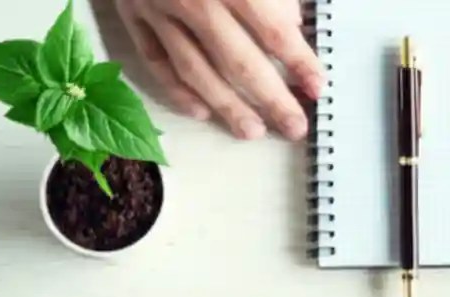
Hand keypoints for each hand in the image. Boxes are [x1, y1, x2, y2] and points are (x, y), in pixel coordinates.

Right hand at [115, 0, 324, 140]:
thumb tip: (292, 22)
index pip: (271, 29)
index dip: (298, 61)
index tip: (317, 85)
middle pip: (237, 61)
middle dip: (271, 99)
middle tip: (294, 125)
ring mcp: (157, 9)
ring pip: (195, 70)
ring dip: (226, 106)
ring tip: (252, 131)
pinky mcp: (132, 14)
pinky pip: (155, 61)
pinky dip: (176, 90)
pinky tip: (201, 111)